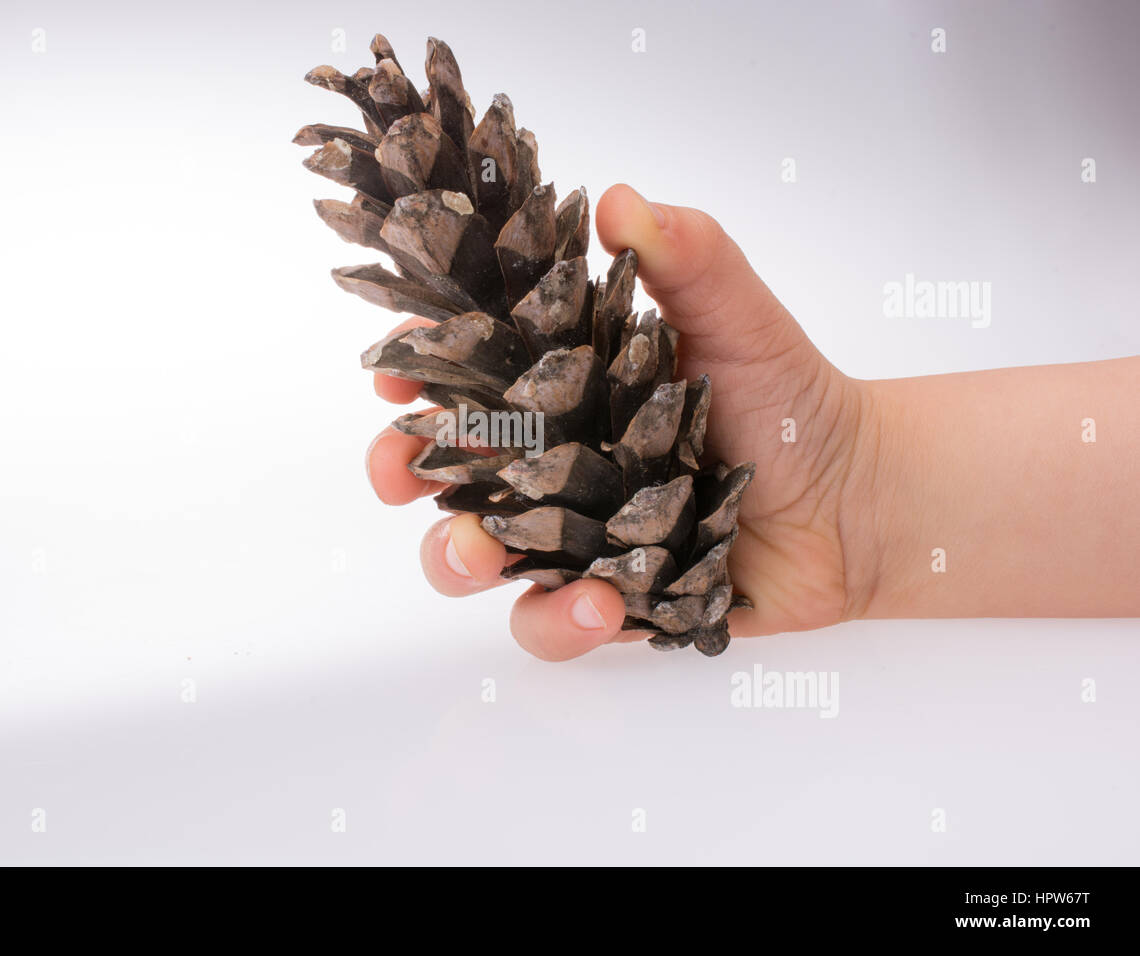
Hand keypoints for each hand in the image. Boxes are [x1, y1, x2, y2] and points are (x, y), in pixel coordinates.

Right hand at [366, 184, 877, 659]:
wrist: (855, 503)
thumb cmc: (788, 400)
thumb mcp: (738, 318)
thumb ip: (684, 257)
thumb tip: (617, 199)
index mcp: (563, 390)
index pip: (465, 375)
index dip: (416, 371)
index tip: (394, 371)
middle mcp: (552, 465)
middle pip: (442, 471)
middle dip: (401, 472)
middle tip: (400, 475)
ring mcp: (571, 540)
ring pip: (474, 561)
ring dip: (459, 559)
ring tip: (489, 556)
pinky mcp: (605, 603)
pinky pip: (553, 624)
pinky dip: (562, 620)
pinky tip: (602, 604)